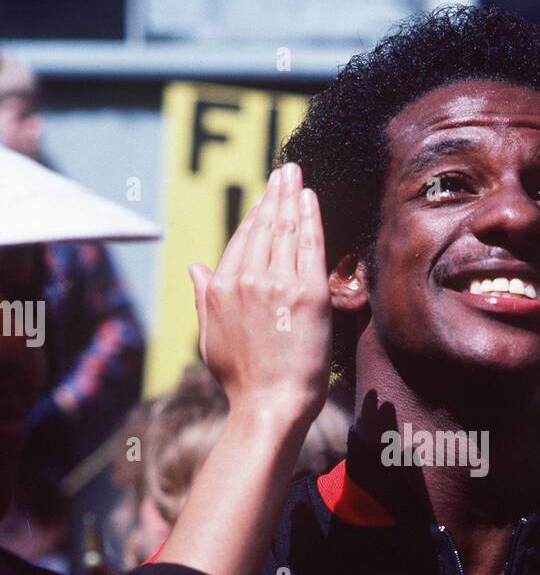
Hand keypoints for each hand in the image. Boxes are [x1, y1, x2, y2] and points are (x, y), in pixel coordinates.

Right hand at [189, 162, 331, 427]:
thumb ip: (204, 298)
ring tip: (296, 175)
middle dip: (274, 194)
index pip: (242, 240)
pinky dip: (310, 217)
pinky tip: (310, 198)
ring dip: (291, 196)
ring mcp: (277, 283)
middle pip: (264, 227)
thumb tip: (194, 268)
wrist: (270, 404)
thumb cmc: (243, 380)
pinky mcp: (307, 292)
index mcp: (221, 288)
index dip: (256, 215)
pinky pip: (309, 245)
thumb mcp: (210, 338)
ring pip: (285, 230)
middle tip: (285, 170)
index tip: (266, 197)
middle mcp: (246, 279)